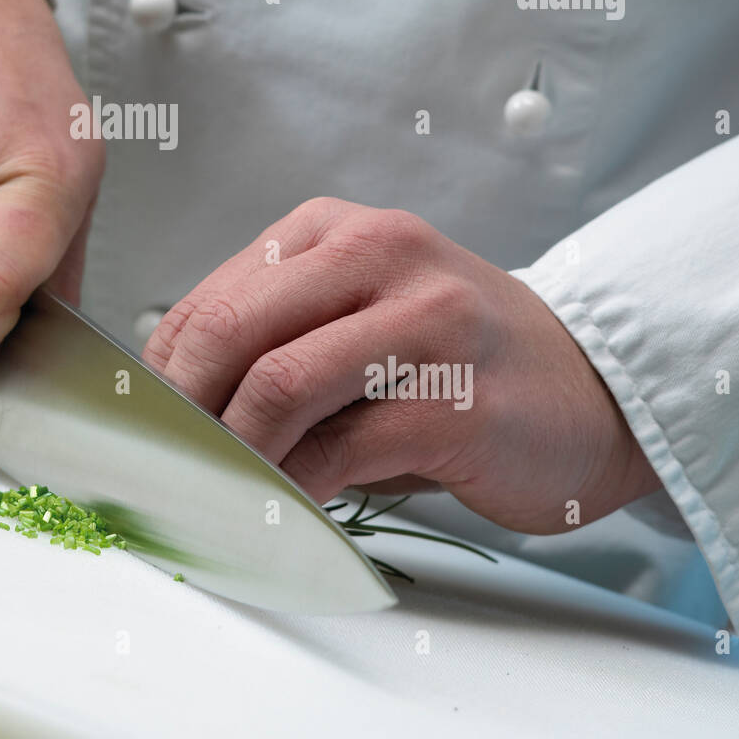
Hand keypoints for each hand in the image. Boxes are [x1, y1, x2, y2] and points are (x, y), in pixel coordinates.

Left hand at [142, 197, 659, 532]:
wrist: (597, 388)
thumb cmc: (458, 361)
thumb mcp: (360, 320)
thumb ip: (277, 344)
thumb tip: (174, 414)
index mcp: (336, 229)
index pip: (210, 299)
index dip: (161, 375)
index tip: (141, 432)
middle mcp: (378, 252)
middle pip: (230, 328)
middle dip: (181, 411)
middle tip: (163, 467)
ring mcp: (425, 319)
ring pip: (278, 384)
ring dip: (232, 454)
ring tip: (219, 493)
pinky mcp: (458, 397)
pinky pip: (342, 449)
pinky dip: (295, 489)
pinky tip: (286, 510)